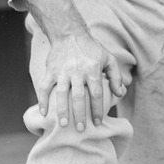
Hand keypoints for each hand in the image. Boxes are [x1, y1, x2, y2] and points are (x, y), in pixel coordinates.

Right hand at [22, 0, 129, 131]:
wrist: (69, 33)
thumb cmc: (91, 49)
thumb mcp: (108, 58)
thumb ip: (115, 76)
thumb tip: (120, 93)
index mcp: (93, 70)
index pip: (96, 93)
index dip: (97, 109)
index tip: (98, 122)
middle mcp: (77, 71)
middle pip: (79, 96)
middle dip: (80, 114)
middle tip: (80, 129)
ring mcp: (62, 71)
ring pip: (61, 93)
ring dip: (62, 110)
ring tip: (63, 125)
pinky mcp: (50, 70)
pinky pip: (44, 86)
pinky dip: (42, 100)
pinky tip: (43, 112)